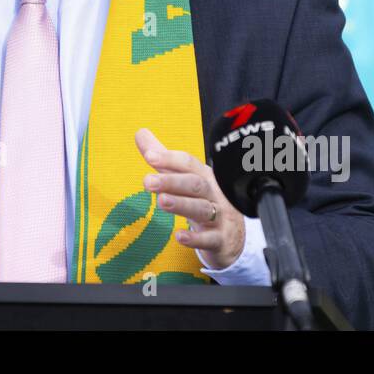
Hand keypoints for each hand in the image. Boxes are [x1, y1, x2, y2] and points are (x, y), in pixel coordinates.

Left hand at [135, 127, 244, 269]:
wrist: (233, 236)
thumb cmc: (205, 201)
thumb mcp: (185, 179)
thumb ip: (163, 160)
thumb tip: (140, 133)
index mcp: (204, 176)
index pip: (189, 164)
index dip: (170, 159)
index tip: (149, 156)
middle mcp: (213, 194)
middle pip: (195, 184)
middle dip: (171, 181)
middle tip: (147, 181)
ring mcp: (219, 217)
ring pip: (202, 209)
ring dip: (182, 204)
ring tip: (161, 201)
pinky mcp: (220, 239)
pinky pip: (210, 238)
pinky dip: (195, 238)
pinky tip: (179, 236)